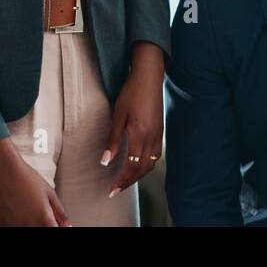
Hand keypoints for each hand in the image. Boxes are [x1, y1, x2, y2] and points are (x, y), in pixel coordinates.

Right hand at [0, 138, 69, 226]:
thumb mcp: (50, 193)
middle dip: (45, 224)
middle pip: (42, 230)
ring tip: (30, 211)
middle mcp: (29, 226)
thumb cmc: (25, 178)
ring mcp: (16, 226)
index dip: (55, 225)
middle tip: (43, 214)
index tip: (56, 222)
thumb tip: (67, 225)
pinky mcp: (4, 224)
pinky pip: (16, 227)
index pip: (55, 231)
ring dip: (33, 224)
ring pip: (28, 229)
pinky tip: (21, 213)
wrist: (4, 171)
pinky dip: (21, 223)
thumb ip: (60, 212)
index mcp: (44, 219)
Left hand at [102, 41, 164, 197]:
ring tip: (125, 181)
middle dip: (129, 182)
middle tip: (116, 190)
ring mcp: (159, 135)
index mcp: (140, 134)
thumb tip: (106, 162)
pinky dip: (146, 166)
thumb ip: (113, 140)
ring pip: (150, 164)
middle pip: (142, 169)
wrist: (149, 77)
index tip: (112, 190)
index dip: (122, 180)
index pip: (131, 166)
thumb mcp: (118, 115)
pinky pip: (155, 156)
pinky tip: (138, 166)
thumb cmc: (131, 93)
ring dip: (138, 175)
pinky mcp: (161, 131)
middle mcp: (152, 138)